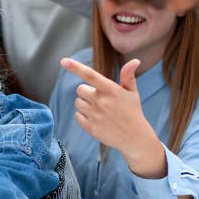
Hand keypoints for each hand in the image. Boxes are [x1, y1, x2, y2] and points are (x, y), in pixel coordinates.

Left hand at [61, 57, 164, 177]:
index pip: (90, 75)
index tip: (63, 61)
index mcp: (111, 90)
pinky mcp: (90, 127)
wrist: (134, 137)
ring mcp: (95, 115)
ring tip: (99, 111)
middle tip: (100, 99)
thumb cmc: (132, 112)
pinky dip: (83, 116)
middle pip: (80, 89)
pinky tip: (96, 119)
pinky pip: (77, 116)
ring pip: (77, 103)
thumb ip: (128, 76)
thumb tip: (135, 61)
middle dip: (87, 92)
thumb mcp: (131, 93)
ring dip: (85, 104)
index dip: (75, 67)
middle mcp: (101, 101)